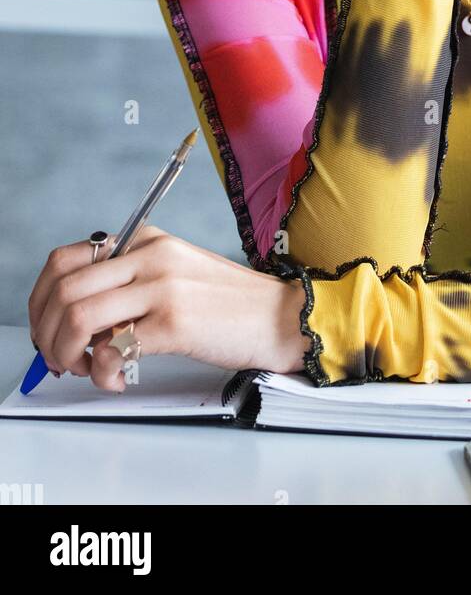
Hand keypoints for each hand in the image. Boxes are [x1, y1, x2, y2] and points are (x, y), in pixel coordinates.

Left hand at [28, 227, 307, 391]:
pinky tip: (118, 379)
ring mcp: (162, 287)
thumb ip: (129, 281)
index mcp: (146, 239)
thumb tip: (76, 315)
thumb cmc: (225, 304)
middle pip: (64, 290)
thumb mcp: (173, 273)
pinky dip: (103, 373)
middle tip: (61, 358)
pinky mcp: (174, 323)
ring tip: (86, 370)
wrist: (279, 317)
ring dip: (68, 354)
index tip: (47, 328)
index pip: (66, 260)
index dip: (42, 301)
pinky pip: (112, 349)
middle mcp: (150, 255)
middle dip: (48, 333)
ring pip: (80, 318)